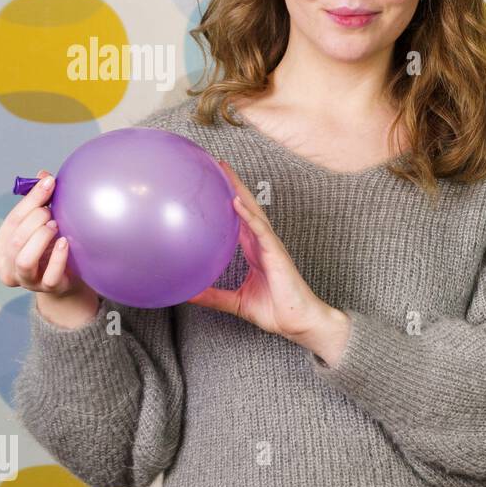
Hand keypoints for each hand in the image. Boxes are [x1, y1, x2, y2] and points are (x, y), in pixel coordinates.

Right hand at [0, 168, 96, 302]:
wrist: (64, 280)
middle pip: (16, 239)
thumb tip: (44, 175)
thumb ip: (39, 202)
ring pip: (25, 259)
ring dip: (41, 238)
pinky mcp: (46, 289)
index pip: (12, 221)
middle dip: (35, 220)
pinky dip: (58, 257)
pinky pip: (49, 274)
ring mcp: (25, 281)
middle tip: (52, 211)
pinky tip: (65, 242)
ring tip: (56, 225)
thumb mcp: (40, 224)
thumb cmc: (47, 247)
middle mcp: (6, 268)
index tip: (50, 182)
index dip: (31, 200)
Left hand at [187, 160, 337, 346]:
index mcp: (255, 251)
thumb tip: (187, 293)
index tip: (213, 185)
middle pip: (246, 207)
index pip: (238, 220)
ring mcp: (271, 245)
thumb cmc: (275, 311)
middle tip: (217, 164)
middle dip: (233, 185)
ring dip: (239, 190)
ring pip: (253, 212)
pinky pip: (261, 230)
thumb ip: (213, 295)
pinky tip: (236, 201)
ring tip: (225, 171)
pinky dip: (249, 215)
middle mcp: (263, 243)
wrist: (299, 322)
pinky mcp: (277, 253)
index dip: (227, 201)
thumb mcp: (236, 303)